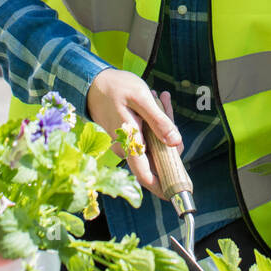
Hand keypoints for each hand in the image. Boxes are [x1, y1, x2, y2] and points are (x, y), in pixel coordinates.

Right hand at [86, 69, 182, 200]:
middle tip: (165, 104)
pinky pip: (147, 134)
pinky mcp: (127, 137)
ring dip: (162, 122)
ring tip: (159, 97)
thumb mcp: (141, 98)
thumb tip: (175, 142)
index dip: (161, 186)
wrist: (93, 83)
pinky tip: (155, 99)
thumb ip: (158, 121)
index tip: (178, 188)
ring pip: (154, 141)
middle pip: (157, 154)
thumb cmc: (116, 88)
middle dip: (169, 135)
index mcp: (129, 142)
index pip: (145, 175)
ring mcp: (126, 143)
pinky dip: (154, 120)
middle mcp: (126, 148)